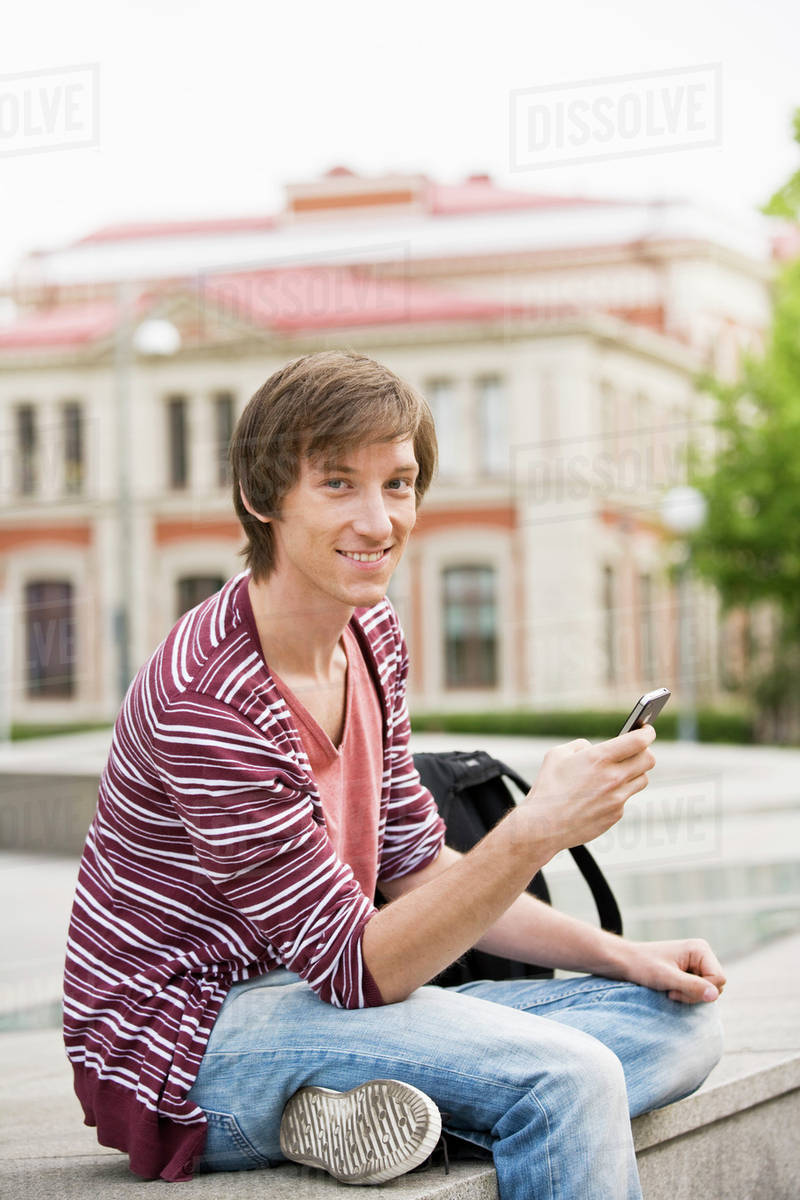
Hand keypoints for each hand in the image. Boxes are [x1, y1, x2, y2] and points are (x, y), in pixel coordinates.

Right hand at [522, 726, 656, 852]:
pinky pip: (625, 798)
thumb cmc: (548, 787)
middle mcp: (613, 778)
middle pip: (648, 760)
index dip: (647, 732)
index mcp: (600, 758)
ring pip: (642, 779)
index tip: (647, 729)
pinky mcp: (616, 814)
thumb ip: (581, 746)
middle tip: (637, 750)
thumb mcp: (558, 755)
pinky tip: (601, 794)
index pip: (639, 741)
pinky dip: (618, 793)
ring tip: (620, 771)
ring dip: (634, 772)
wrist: (543, 825)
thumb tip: (593, 748)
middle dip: (644, 752)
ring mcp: (617, 798)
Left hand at [624, 938, 726, 1003]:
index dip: (700, 990)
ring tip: (670, 988)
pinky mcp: (692, 972)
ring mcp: (698, 964)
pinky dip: (686, 995)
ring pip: (709, 992)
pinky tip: (672, 988)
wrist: (625, 962)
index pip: (719, 979)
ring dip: (689, 996)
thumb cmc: (643, 966)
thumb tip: (715, 995)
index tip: (675, 988)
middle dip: (695, 994)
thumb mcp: (667, 978)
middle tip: (671, 990)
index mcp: (700, 949)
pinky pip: (700, 991)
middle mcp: (703, 954)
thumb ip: (691, 986)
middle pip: (716, 987)